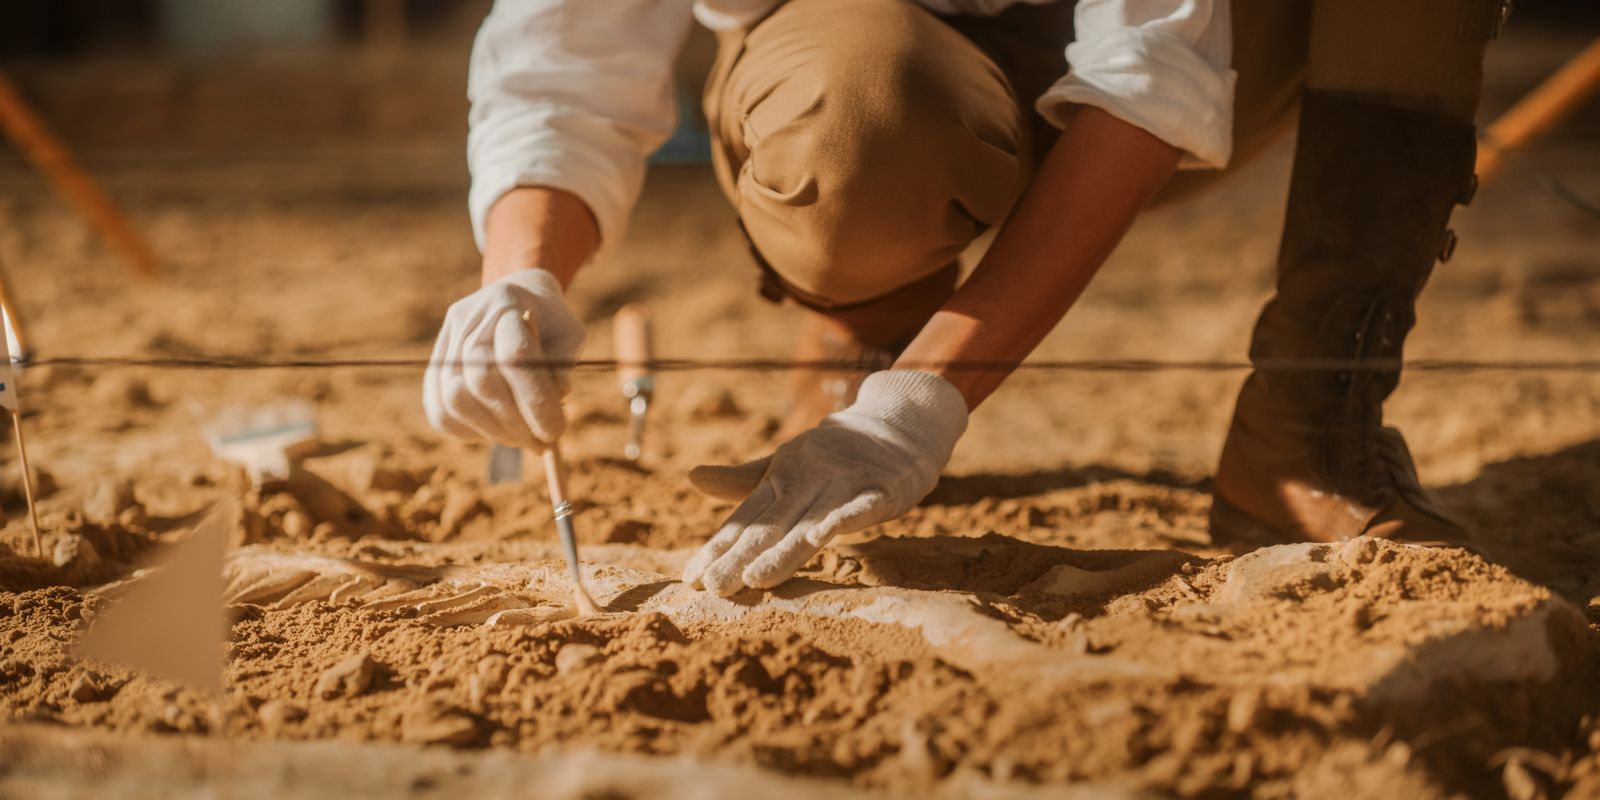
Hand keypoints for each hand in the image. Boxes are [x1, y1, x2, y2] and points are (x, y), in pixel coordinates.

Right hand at [423, 269, 585, 449]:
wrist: (518, 299)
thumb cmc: (550, 323)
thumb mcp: (570, 336)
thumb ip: (563, 368)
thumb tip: (553, 403)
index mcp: (507, 302)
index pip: (514, 357)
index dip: (535, 400)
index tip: (556, 431)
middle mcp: (468, 319)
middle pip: (481, 381)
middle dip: (515, 422)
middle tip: (541, 444)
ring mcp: (445, 342)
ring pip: (455, 400)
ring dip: (493, 431)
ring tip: (523, 439)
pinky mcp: (434, 366)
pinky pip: (440, 411)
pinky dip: (469, 431)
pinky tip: (496, 432)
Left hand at [683, 370, 967, 595]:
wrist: (897, 419)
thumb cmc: (836, 451)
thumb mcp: (786, 464)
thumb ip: (743, 480)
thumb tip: (691, 477)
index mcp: (781, 478)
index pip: (745, 519)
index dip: (719, 548)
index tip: (691, 579)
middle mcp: (806, 479)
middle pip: (771, 526)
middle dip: (741, 558)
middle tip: (714, 588)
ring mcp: (843, 482)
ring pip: (810, 522)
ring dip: (783, 551)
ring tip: (755, 578)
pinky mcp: (881, 486)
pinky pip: (861, 506)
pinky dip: (842, 519)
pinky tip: (822, 538)